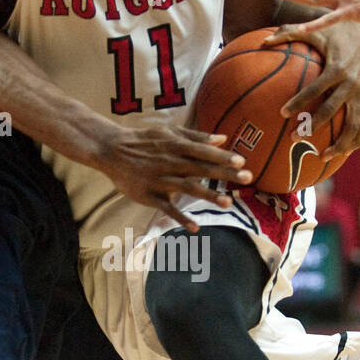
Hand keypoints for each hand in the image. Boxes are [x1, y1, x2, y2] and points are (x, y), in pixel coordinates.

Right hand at [96, 122, 252, 232]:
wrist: (112, 150)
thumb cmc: (145, 140)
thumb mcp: (169, 132)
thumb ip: (196, 137)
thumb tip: (223, 138)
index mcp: (176, 146)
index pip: (204, 152)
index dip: (222, 157)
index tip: (242, 162)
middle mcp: (171, 162)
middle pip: (201, 170)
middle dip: (224, 175)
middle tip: (247, 179)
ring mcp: (160, 180)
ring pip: (187, 188)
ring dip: (208, 196)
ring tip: (228, 203)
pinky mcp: (149, 195)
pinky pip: (166, 208)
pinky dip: (180, 217)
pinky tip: (195, 227)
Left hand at [261, 15, 359, 157]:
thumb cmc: (335, 32)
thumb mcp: (315, 29)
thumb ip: (288, 33)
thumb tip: (263, 41)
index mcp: (337, 68)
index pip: (315, 88)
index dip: (299, 101)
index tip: (282, 113)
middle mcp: (351, 84)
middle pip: (332, 110)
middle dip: (313, 126)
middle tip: (293, 138)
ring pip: (353, 125)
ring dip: (340, 143)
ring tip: (323, 156)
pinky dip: (355, 141)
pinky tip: (342, 154)